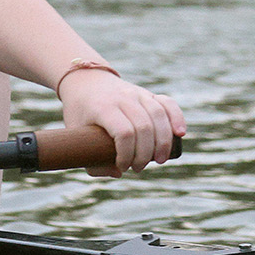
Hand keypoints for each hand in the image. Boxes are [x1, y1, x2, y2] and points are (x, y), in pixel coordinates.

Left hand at [57, 68, 184, 176]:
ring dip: (163, 142)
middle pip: (143, 127)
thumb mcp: (74, 135)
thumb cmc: (80, 113)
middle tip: (138, 167)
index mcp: (102, 107)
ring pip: (158, 116)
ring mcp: (136, 93)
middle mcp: (122, 98)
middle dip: (145, 154)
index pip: (124, 133)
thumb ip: (90, 159)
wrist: (84, 81)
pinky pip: (168, 103)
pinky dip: (177, 118)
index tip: (122, 167)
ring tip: (159, 160)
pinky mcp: (147, 93)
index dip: (128, 154)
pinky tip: (180, 134)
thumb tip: (118, 173)